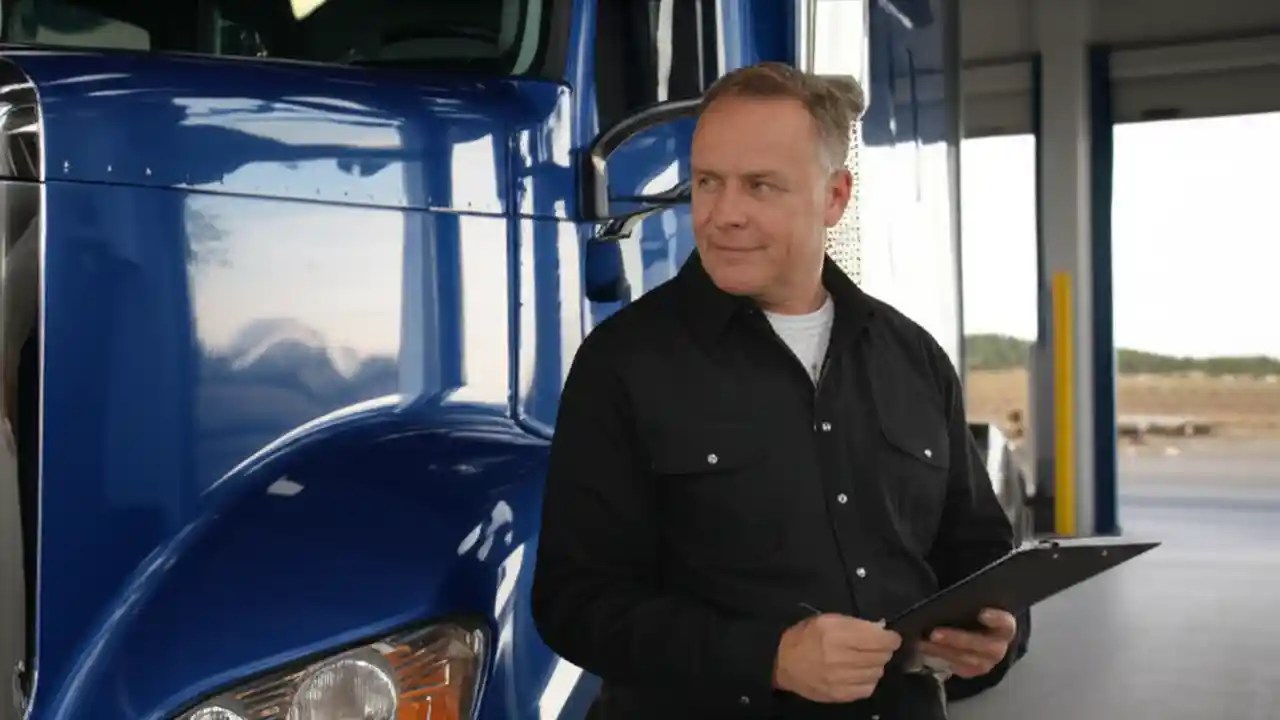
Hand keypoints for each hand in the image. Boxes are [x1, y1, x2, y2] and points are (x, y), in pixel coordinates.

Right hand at [773, 614, 902, 702]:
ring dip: (876, 665)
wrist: (782, 664)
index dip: (890, 638)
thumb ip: (854, 623)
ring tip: (866, 660)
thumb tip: (880, 630)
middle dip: (884, 650)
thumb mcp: (826, 620)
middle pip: (881, 656)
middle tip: (877, 647)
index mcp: (834, 633)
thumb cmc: (805, 637)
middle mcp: (838, 656)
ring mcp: (839, 679)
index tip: (890, 637)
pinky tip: (859, 674)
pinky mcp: (839, 695)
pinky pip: (868, 688)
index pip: (878, 639)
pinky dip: (868, 680)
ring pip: (877, 673)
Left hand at [916, 608, 1016, 678]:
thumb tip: (949, 598)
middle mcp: (999, 647)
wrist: (980, 632)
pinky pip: (957, 668)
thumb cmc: (974, 612)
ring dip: (943, 651)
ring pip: (967, 660)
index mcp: (1005, 626)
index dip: (996, 619)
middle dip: (957, 639)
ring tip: (922, 642)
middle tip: (934, 633)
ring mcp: (987, 662)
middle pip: (983, 645)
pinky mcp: (972, 671)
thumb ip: (968, 602)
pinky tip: (924, 650)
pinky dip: (939, 659)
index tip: (982, 613)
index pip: (1005, 623)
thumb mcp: (975, 604)